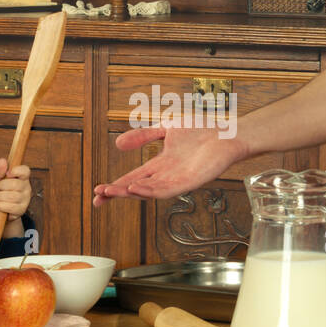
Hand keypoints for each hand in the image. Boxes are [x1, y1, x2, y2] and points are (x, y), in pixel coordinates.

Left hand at [0, 159, 31, 220]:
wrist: (0, 209)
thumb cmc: (0, 191)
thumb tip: (2, 160)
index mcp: (22, 177)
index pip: (25, 171)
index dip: (17, 170)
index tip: (8, 173)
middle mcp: (26, 187)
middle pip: (15, 184)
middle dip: (1, 186)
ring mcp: (25, 199)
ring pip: (12, 196)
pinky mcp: (22, 209)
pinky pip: (10, 207)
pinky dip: (0, 205)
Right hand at [92, 126, 245, 205]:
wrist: (227, 132)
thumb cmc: (202, 130)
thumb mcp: (165, 128)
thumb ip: (143, 136)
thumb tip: (117, 144)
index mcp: (160, 165)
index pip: (133, 178)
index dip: (115, 186)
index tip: (97, 192)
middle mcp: (167, 176)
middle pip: (137, 188)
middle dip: (117, 193)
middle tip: (98, 198)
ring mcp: (178, 180)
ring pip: (149, 192)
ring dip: (130, 193)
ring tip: (112, 192)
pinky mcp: (191, 182)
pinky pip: (168, 190)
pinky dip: (150, 190)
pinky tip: (136, 188)